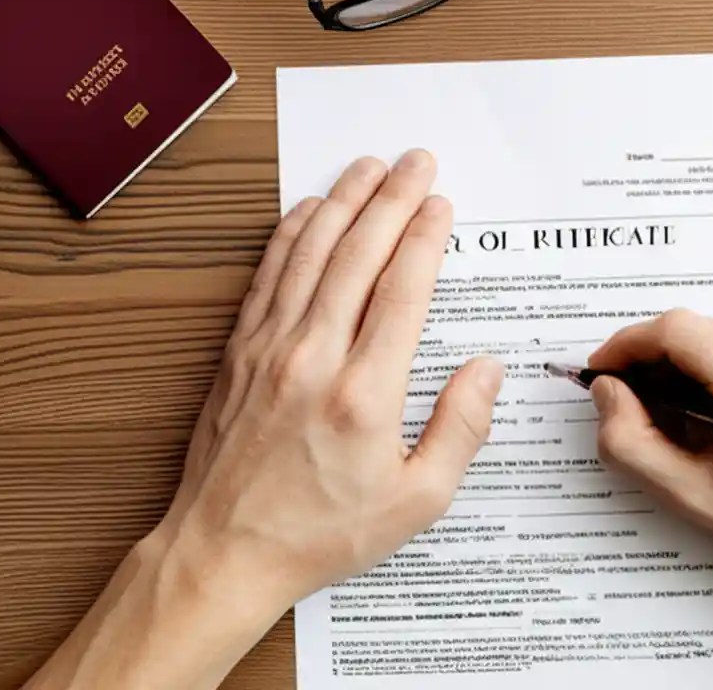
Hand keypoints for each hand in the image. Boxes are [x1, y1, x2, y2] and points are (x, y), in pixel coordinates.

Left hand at [155, 151, 503, 610]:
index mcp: (365, 394)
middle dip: (392, 199)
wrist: (224, 552)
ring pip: (310, 254)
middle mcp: (314, 358)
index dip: (425, 238)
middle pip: (358, 255)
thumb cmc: (322, 532)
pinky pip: (268, 277)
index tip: (441, 204)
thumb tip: (487, 369)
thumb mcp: (417, 501)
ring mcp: (270, 350)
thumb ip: (461, 429)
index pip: (402, 290)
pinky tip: (308, 210)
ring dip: (342, 202)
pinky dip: (289, 235)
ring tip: (368, 166)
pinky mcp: (239, 354)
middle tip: (416, 160)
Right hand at [588, 309, 712, 584]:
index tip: (601, 372)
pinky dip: (703, 368)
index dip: (628, 344)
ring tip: (658, 412)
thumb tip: (607, 392)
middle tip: (621, 399)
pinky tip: (694, 411)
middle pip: (694, 328)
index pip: (678, 331)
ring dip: (675, 363)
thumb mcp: (689, 493)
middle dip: (647, 356)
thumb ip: (631, 441)